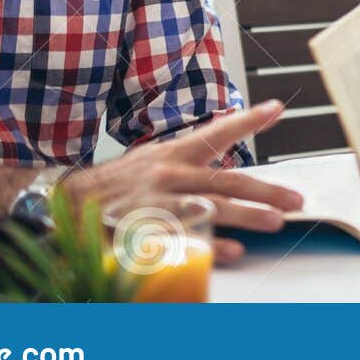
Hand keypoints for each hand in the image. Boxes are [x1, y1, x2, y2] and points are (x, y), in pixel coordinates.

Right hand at [63, 100, 303, 264]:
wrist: (64, 204)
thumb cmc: (118, 184)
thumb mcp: (155, 158)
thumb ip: (193, 156)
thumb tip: (232, 150)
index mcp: (173, 154)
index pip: (216, 133)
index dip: (247, 120)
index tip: (277, 109)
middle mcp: (168, 175)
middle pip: (225, 181)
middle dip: (265, 190)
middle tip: (295, 199)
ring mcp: (157, 204)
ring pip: (210, 209)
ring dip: (246, 216)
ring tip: (275, 221)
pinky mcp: (144, 232)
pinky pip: (183, 240)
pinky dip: (210, 246)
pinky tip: (232, 251)